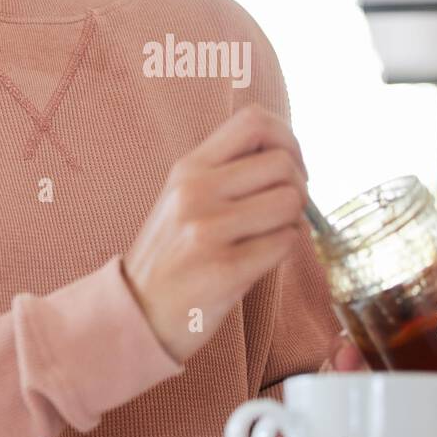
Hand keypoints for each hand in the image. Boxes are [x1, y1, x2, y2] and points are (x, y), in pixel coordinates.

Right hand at [123, 104, 308, 362]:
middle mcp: (195, 191)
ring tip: (272, 235)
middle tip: (288, 209)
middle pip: (282, 163)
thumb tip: (290, 155)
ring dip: (294, 221)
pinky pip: (285, 243)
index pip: (255, 121)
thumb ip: (227, 172)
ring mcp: (207, 230)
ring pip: (290, 202)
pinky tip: (260, 259)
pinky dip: (284, 250)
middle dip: (299, 186)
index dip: (288, 138)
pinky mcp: (225, 269)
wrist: (137, 314)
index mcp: (188, 168)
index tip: (291, 165)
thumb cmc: (171, 256)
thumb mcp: (184, 199)